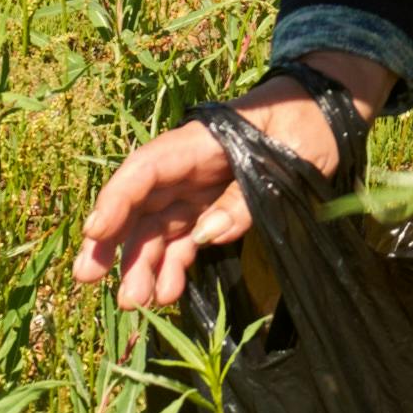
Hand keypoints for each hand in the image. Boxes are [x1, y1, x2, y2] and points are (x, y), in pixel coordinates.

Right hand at [74, 53, 392, 312]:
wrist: (325, 110)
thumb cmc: (308, 121)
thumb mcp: (292, 152)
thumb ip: (248, 195)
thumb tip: (205, 234)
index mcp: (200, 142)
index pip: (146, 169)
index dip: (116, 200)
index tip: (94, 233)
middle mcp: (186, 167)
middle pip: (138, 203)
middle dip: (111, 241)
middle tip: (87, 279)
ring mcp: (195, 190)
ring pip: (154, 228)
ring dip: (140, 264)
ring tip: (136, 302)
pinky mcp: (209, 209)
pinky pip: (181, 240)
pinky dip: (171, 266)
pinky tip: (166, 293)